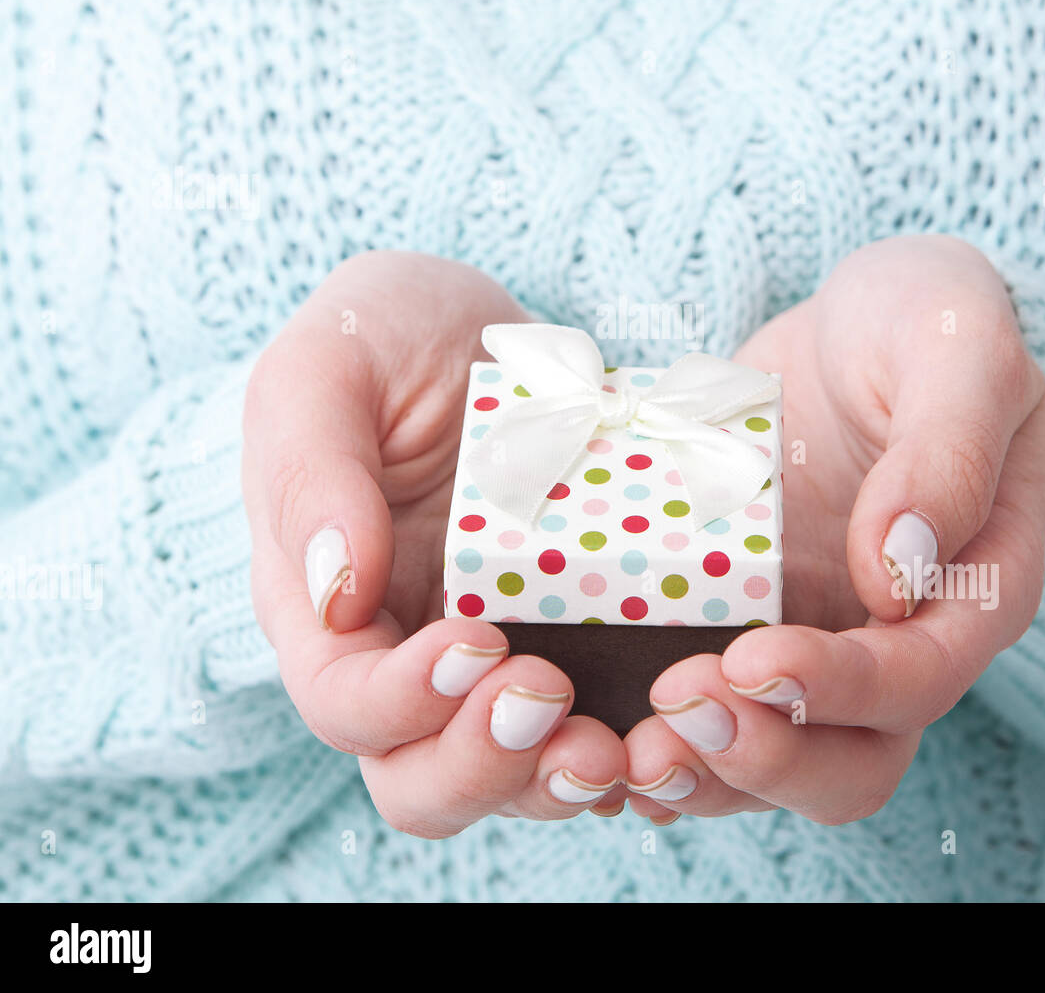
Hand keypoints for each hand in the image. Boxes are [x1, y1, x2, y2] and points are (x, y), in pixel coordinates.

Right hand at [242, 252, 624, 836]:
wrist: (472, 325)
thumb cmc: (381, 337)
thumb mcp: (326, 369)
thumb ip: (308, 471)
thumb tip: (335, 595)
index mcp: (327, 605)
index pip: (345, 703)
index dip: (402, 703)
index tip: (474, 641)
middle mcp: (407, 651)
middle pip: (423, 776)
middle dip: (487, 766)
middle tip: (553, 704)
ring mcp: (495, 651)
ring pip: (515, 771)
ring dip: (565, 775)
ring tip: (628, 744)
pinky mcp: (572, 632)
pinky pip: (598, 716)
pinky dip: (634, 735)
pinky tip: (679, 705)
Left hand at [621, 236, 1044, 824]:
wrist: (850, 323)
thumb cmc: (919, 319)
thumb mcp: (954, 342)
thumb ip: (948, 447)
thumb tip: (904, 570)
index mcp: (976, 581)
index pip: (923, 673)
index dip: (843, 689)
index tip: (756, 660)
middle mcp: (902, 635)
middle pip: (854, 758)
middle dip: (767, 756)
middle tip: (674, 709)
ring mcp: (822, 638)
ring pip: (779, 755)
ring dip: (705, 770)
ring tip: (625, 746)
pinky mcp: (750, 622)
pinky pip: (718, 710)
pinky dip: (664, 736)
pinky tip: (600, 727)